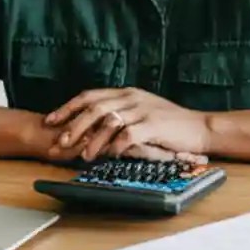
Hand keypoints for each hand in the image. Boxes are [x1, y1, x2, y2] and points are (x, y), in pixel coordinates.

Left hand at [45, 88, 211, 161]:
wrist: (199, 128)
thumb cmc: (169, 125)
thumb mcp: (141, 113)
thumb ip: (118, 117)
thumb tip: (91, 130)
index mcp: (126, 93)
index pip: (89, 96)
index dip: (68, 107)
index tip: (50, 120)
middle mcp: (132, 97)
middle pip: (94, 108)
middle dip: (73, 125)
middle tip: (60, 141)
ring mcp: (143, 109)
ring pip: (108, 121)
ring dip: (92, 139)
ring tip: (82, 155)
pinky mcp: (154, 124)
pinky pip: (128, 134)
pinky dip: (116, 146)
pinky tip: (110, 156)